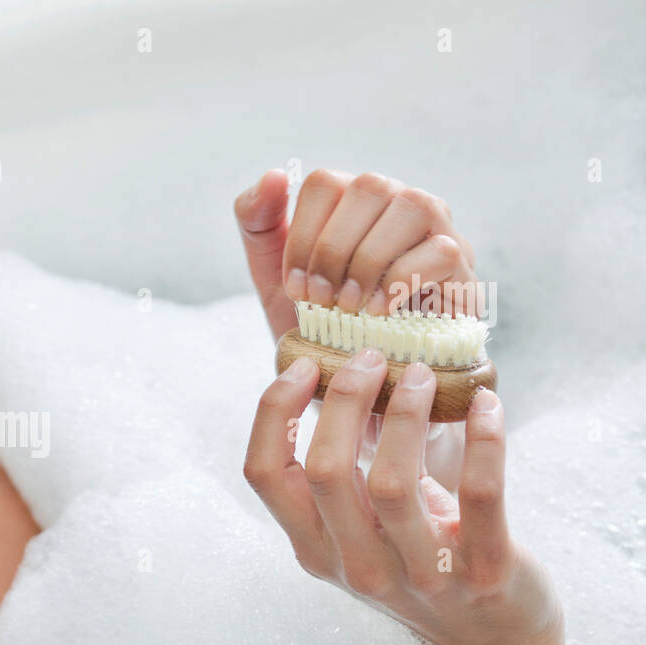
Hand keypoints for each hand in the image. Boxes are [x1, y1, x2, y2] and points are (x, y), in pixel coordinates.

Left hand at [234, 168, 476, 490]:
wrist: (361, 390)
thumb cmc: (319, 325)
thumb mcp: (276, 278)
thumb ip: (258, 224)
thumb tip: (271, 175)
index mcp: (351, 201)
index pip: (325, 183)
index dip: (303, 235)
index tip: (296, 287)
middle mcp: (398, 203)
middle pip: (369, 186)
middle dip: (334, 249)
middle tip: (321, 299)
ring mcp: (439, 231)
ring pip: (411, 207)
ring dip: (368, 261)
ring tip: (349, 307)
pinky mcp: (464, 270)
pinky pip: (441, 251)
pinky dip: (400, 282)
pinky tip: (378, 313)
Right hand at [244, 351, 619, 644]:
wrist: (496, 639)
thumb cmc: (424, 560)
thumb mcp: (366, 525)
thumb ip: (348, 467)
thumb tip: (341, 373)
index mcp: (315, 548)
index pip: (264, 474)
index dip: (274, 411)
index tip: (307, 368)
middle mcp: (354, 566)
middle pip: (324, 469)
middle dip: (345, 396)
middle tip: (374, 358)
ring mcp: (417, 576)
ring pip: (391, 483)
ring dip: (406, 413)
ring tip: (421, 375)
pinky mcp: (483, 574)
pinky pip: (480, 497)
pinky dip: (485, 440)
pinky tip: (486, 404)